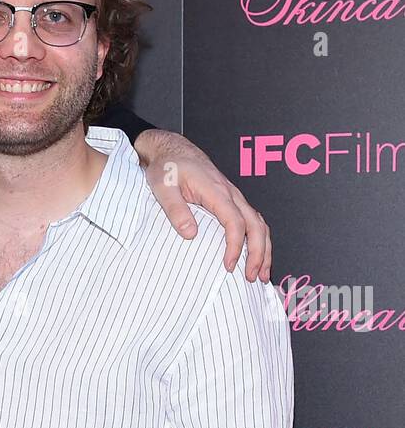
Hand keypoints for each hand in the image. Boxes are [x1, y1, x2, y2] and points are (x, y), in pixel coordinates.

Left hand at [134, 129, 270, 282]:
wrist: (172, 150)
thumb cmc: (167, 167)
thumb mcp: (163, 188)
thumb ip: (176, 210)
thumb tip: (190, 234)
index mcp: (216, 191)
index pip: (234, 222)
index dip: (235, 246)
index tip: (229, 266)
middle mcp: (230, 193)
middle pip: (256, 225)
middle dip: (258, 252)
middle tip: (253, 277)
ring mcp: (233, 197)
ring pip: (258, 223)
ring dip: (263, 248)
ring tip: (261, 273)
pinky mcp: (230, 201)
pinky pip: (251, 220)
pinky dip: (258, 239)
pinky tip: (255, 255)